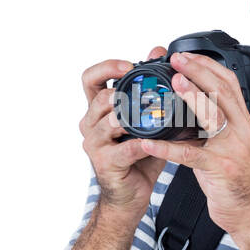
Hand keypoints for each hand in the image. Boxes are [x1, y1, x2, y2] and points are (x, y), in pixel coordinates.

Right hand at [78, 46, 168, 225]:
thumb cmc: (139, 156)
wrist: (131, 194)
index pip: (91, 79)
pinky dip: (141, 144)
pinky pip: (124, 149)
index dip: (107, 67)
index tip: (129, 64)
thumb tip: (158, 55)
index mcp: (100, 110)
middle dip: (121, 89)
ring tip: (149, 114)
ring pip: (107, 121)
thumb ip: (151, 90)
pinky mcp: (107, 163)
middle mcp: (92, 124)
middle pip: (97, 96)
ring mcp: (96, 144)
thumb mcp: (148, 122)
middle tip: (144, 89)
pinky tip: (154, 143)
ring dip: (129, 115)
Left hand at [136, 52, 249, 237]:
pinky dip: (167, 148)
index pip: (229, 85)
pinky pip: (190, 155)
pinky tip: (149, 142)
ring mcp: (232, 150)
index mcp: (242, 123)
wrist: (248, 214)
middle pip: (222, 93)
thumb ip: (209, 127)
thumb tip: (185, 106)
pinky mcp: (219, 169)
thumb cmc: (233, 182)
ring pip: (212, 117)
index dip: (209, 66)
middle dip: (198, 72)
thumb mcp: (224, 146)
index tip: (187, 55)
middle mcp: (241, 132)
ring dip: (191, 97)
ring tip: (171, 84)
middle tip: (175, 61)